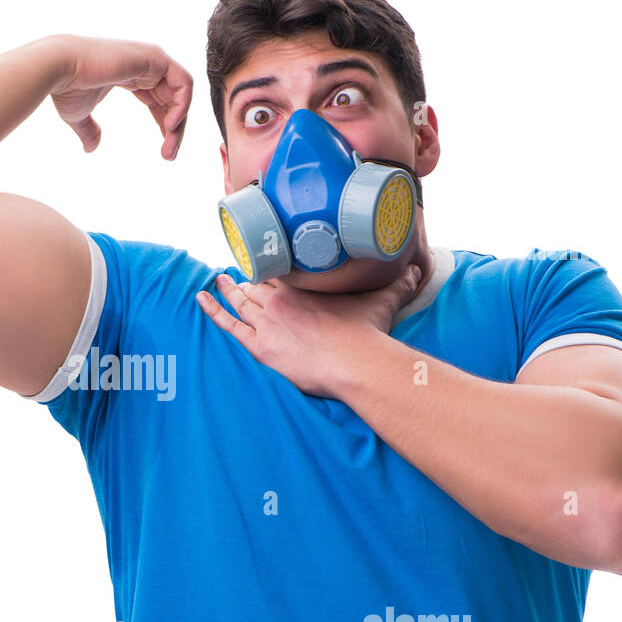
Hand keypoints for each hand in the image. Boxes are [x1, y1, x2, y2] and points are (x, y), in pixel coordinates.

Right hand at [49, 35, 192, 159]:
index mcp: (132, 74)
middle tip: (169, 155)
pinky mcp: (155, 58)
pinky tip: (171, 125)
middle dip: (175, 130)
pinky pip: (183, 83)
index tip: (164, 150)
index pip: (160, 100)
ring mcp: (152, 59)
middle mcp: (145, 65)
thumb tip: (90, 149)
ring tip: (170, 146)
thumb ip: (89, 130)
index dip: (165, 125)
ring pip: (182, 93)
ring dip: (180, 123)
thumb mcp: (79, 115)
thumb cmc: (67, 87)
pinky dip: (183, 105)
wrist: (60, 68)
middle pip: (174, 99)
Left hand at [194, 263, 423, 397]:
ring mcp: (266, 322)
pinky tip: (201, 299)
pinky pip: (228, 325)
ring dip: (227, 289)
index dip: (271, 263)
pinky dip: (213, 311)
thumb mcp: (385, 299)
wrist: (355, 363)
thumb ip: (401, 282)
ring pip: (239, 300)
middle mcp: (280, 298)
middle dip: (246, 276)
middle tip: (236, 269)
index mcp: (304, 284)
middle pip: (256, 282)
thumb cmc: (367, 333)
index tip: (266, 257)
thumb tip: (420, 269)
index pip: (279, 268)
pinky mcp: (260, 346)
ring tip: (218, 279)